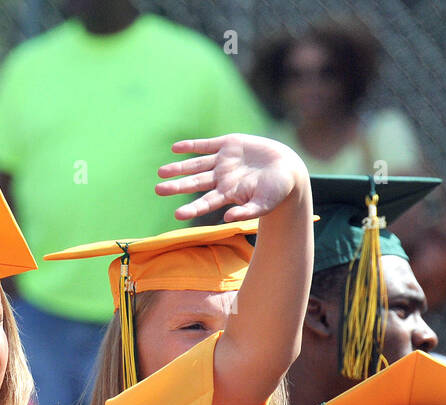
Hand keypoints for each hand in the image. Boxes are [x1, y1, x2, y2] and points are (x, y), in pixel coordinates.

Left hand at [156, 134, 306, 222]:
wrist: (287, 168)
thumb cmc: (277, 191)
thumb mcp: (264, 204)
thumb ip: (246, 212)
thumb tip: (227, 218)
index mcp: (228, 194)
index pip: (205, 203)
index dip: (192, 208)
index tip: (177, 214)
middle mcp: (221, 178)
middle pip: (194, 183)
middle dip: (177, 186)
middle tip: (159, 190)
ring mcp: (223, 161)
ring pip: (196, 165)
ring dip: (179, 167)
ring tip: (161, 172)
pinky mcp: (228, 144)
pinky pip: (205, 145)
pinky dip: (191, 146)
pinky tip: (175, 148)